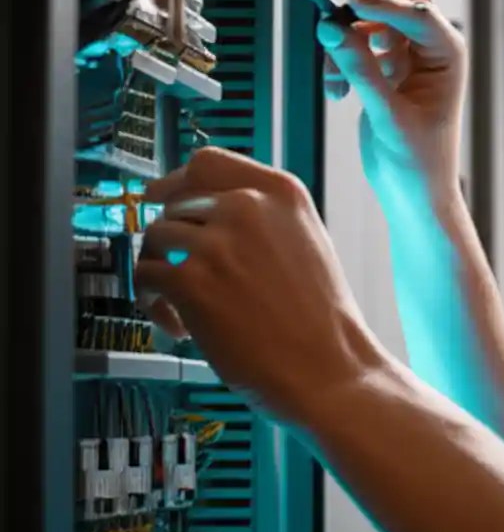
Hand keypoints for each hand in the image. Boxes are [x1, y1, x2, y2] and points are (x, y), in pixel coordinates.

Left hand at [136, 147, 382, 422]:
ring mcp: (217, 242)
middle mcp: (247, 207)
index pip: (207, 162)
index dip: (177, 182)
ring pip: (154, 238)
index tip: (162, 196)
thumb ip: (263, 220)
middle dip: (172, 239)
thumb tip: (207, 216)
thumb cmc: (324, 321)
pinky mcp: (191, 281)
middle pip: (174, 202)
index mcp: (282, 193)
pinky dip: (152, 303)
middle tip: (180, 271)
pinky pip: (145, 276)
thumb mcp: (307, 244)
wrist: (331, 369)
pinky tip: (179, 324)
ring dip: (159, 272)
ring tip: (181, 306)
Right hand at [319, 0, 466, 200]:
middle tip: (338, 36)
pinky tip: (337, 92)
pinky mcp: (387, 67)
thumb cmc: (417, 162)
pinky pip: (357, 40)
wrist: (413, 192)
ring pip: (370, 18)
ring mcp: (409, 55)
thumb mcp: (386, 115)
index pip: (416, 8)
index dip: (381, 4)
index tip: (347, 9)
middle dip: (363, 13)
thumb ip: (359, 68)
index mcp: (447, 54)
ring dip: (345, 41)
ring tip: (335, 83)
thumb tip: (331, 26)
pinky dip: (341, 58)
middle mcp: (432, 48)